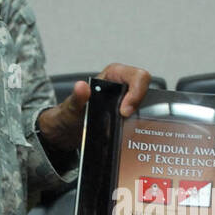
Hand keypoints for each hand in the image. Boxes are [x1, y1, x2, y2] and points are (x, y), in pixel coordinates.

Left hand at [36, 63, 152, 153]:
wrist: (67, 134)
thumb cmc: (69, 116)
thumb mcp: (70, 108)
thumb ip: (76, 98)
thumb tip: (81, 87)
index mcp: (113, 76)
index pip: (137, 76)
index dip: (136, 92)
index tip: (125, 111)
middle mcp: (123, 88)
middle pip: (146, 91)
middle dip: (140, 106)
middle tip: (125, 121)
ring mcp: (128, 104)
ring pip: (147, 108)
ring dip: (141, 120)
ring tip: (127, 131)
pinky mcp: (129, 119)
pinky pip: (141, 121)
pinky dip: (139, 129)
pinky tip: (130, 138)